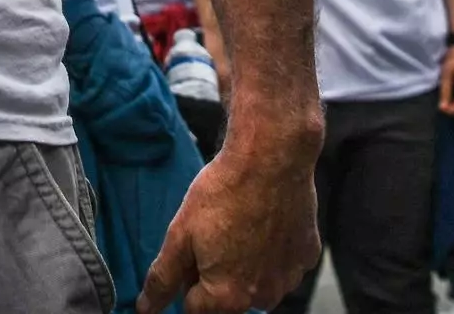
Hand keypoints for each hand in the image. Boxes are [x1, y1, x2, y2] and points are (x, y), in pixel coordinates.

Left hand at [139, 126, 322, 312]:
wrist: (273, 155)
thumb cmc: (225, 191)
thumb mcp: (180, 234)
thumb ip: (162, 279)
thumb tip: (146, 309)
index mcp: (228, 297)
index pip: (194, 306)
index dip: (187, 275)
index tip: (194, 246)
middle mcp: (263, 296)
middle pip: (227, 296)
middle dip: (217, 273)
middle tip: (217, 231)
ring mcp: (289, 277)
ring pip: (256, 281)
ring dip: (246, 263)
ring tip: (241, 222)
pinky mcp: (307, 256)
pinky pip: (282, 263)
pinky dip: (273, 249)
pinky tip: (265, 220)